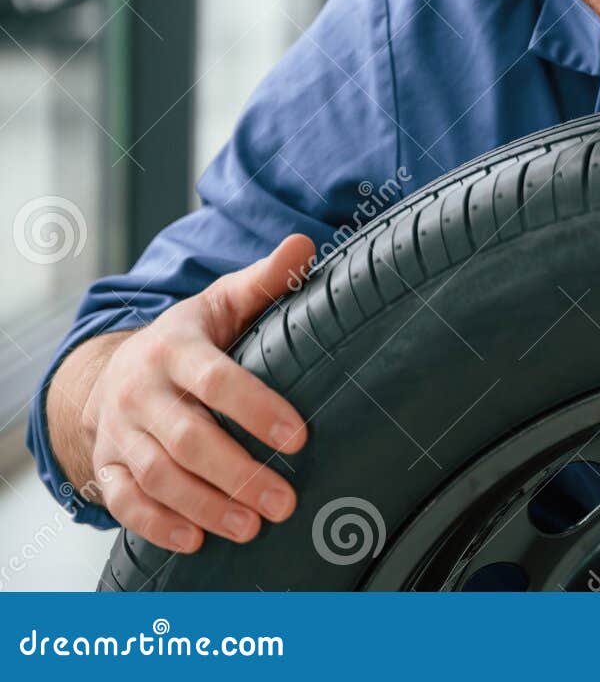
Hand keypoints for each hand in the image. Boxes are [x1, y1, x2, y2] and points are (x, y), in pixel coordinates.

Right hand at [70, 235, 314, 552]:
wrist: (114, 368)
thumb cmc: (188, 337)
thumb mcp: (222, 301)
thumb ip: (264, 280)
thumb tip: (304, 246)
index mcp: (176, 348)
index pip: (217, 381)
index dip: (256, 409)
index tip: (299, 437)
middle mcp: (142, 391)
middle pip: (187, 438)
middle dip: (237, 473)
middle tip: (284, 501)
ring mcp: (120, 431)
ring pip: (157, 475)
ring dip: (204, 506)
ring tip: (253, 528)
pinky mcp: (107, 464)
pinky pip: (124, 501)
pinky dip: (157, 525)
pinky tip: (196, 541)